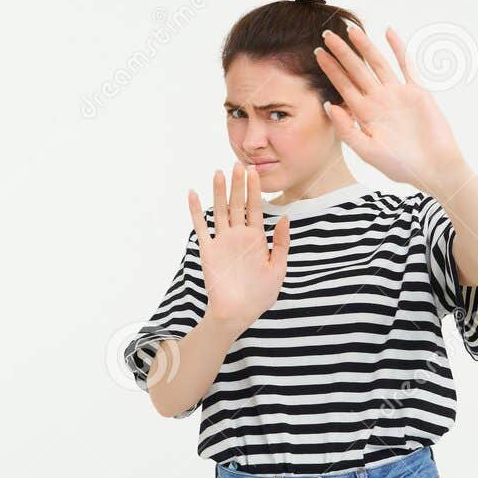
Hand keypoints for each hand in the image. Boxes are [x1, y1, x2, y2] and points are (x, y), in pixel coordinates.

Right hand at [188, 163, 291, 330]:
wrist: (238, 314)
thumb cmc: (259, 296)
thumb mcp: (278, 268)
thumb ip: (281, 243)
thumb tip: (284, 218)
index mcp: (257, 239)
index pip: (255, 208)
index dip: (255, 190)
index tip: (254, 171)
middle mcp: (238, 236)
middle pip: (237, 204)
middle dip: (238, 185)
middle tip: (238, 163)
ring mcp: (222, 241)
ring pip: (220, 211)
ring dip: (219, 192)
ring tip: (218, 173)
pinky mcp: (208, 250)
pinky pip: (201, 227)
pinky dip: (196, 211)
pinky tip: (193, 194)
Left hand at [314, 25, 472, 194]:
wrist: (434, 169)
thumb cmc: (401, 166)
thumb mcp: (368, 151)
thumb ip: (347, 130)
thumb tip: (328, 106)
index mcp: (365, 114)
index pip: (344, 86)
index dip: (331, 70)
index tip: (318, 54)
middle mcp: (379, 101)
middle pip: (357, 71)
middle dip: (343, 53)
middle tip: (327, 35)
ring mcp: (398, 94)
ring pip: (378, 64)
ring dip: (365, 47)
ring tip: (352, 30)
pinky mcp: (417, 92)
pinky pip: (406, 66)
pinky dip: (398, 49)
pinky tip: (388, 33)